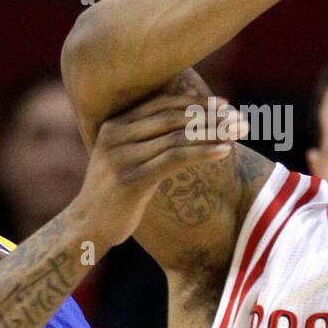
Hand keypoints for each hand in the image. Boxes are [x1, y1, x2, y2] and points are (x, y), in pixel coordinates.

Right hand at [73, 88, 243, 249]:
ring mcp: (121, 157)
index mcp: (115, 124)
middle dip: (211, 116)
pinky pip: (175, 159)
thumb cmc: (116, 191)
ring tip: (238, 133)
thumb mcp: (126, 156)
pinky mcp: (131, 180)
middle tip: (240, 119)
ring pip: (177, 137)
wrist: (88, 225)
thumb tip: (191, 118)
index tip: (225, 104)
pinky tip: (224, 151)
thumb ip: (148, 137)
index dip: (196, 101)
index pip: (162, 103)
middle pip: (173, 117)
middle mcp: (115, 135)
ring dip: (213, 133)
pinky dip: (203, 153)